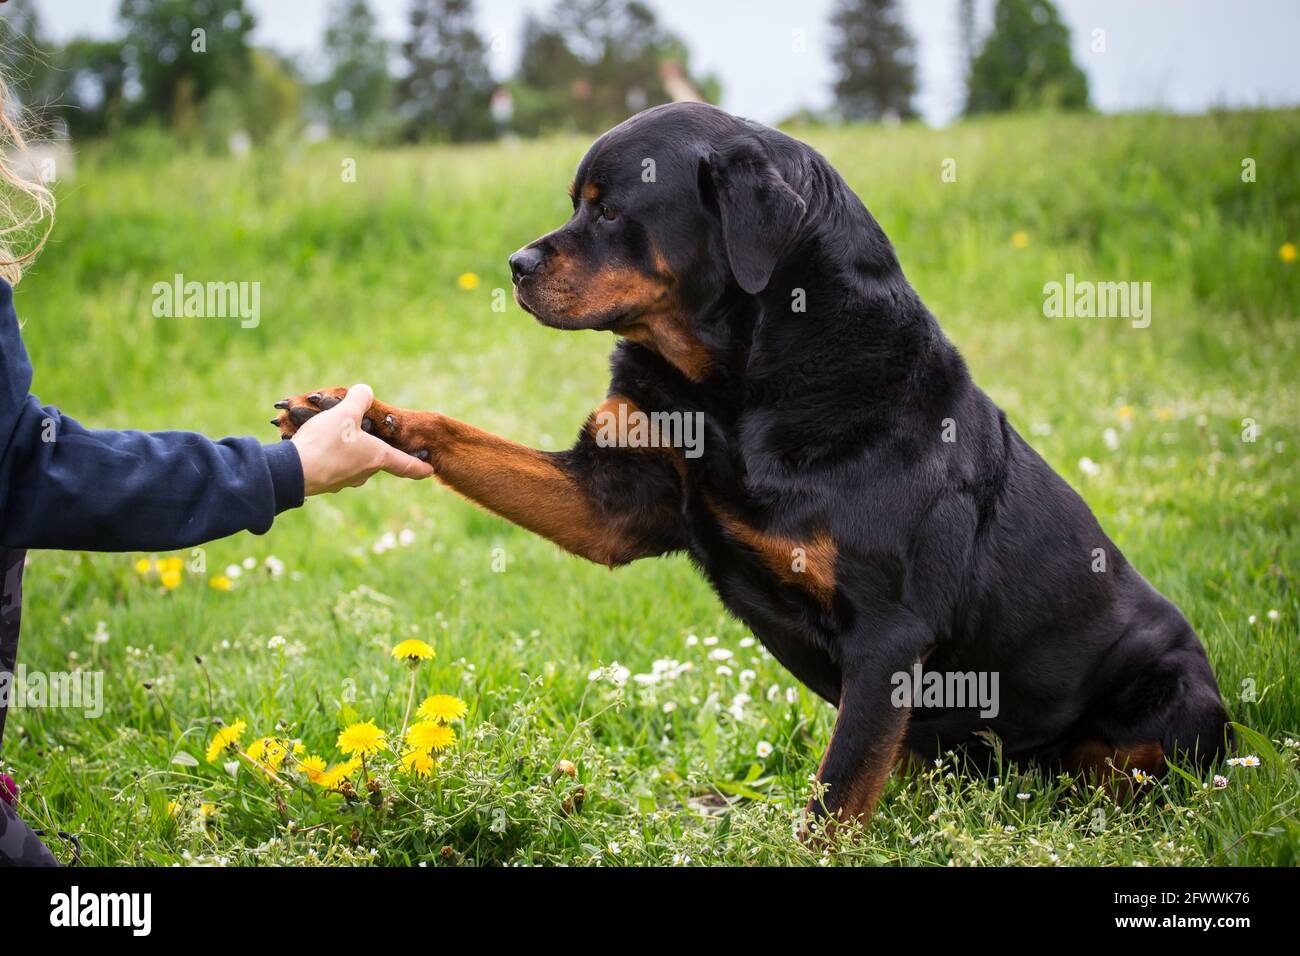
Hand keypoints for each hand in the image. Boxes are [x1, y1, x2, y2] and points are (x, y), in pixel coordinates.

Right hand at [287, 384, 433, 495]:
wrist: (292, 472)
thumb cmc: (325, 443)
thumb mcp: (345, 413)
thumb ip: (359, 399)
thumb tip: (366, 392)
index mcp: (377, 457)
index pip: (406, 465)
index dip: (419, 466)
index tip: (430, 470)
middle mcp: (364, 472)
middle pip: (376, 458)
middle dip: (372, 446)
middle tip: (361, 430)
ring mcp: (344, 481)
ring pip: (353, 462)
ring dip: (348, 450)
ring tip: (332, 434)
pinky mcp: (326, 483)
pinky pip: (334, 466)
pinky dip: (330, 456)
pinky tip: (317, 445)